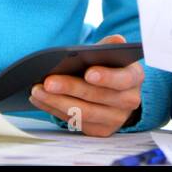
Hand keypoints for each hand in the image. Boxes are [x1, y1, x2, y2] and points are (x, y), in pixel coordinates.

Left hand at [27, 34, 143, 136]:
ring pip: (84, 113)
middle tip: (48, 82)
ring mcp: (115, 119)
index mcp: (134, 78)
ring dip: (57, 102)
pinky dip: (54, 110)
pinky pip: (75, 122)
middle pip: (98, 97)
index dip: (106, 77)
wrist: (114, 92)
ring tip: (37, 91)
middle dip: (71, 88)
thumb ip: (110, 47)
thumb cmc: (109, 68)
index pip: (123, 79)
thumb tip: (116, 41)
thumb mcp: (111, 55)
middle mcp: (128, 101)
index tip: (88, 72)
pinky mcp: (100, 130)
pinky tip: (41, 100)